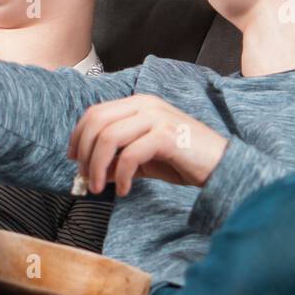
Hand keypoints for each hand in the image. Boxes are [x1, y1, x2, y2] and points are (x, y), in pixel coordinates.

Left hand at [68, 94, 227, 195]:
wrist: (221, 165)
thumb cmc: (182, 160)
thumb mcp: (143, 160)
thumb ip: (117, 161)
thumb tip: (91, 172)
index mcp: (137, 104)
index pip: (95, 113)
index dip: (78, 136)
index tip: (74, 159)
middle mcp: (145, 105)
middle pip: (96, 123)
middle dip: (84, 154)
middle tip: (86, 179)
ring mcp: (156, 118)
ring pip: (108, 138)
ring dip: (97, 167)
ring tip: (98, 187)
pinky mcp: (167, 136)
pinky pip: (130, 155)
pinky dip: (121, 176)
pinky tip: (125, 190)